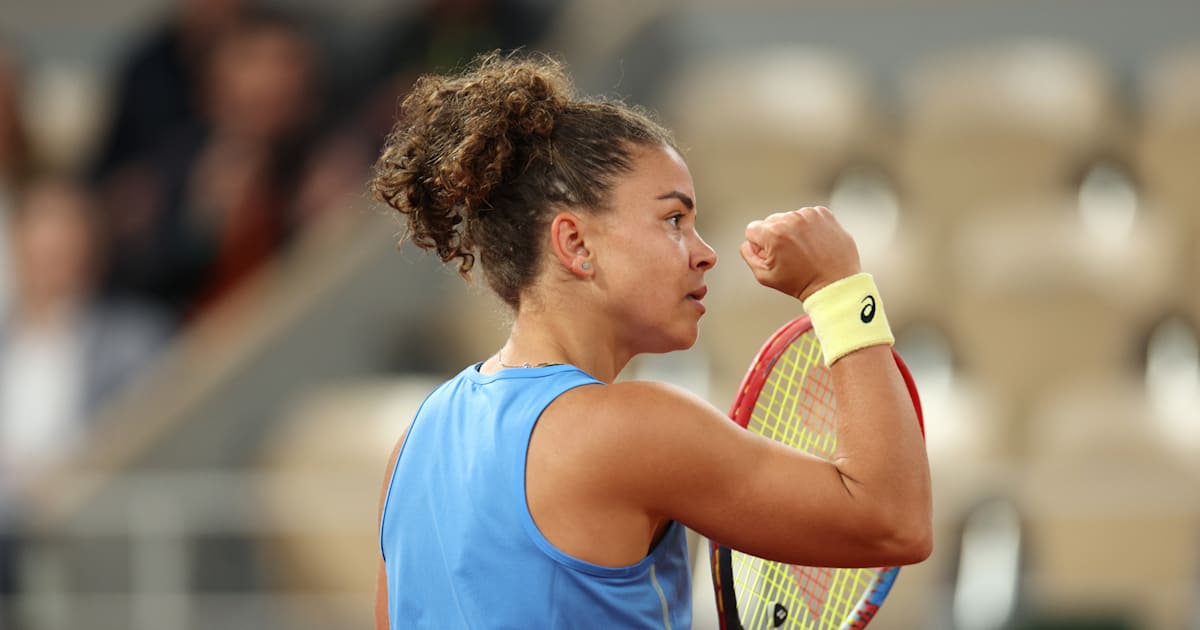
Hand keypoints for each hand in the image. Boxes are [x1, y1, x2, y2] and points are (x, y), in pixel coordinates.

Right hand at [739, 206, 860, 301]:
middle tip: (790, 255)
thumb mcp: (765, 276)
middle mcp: (791, 219)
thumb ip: (748, 255)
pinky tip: (814, 243)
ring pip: (789, 218)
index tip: (773, 255)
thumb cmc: (802, 282)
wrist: (835, 283)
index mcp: (774, 233)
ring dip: (793, 230)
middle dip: (776, 236)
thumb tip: (748, 243)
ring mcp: (809, 214)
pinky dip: (808, 227)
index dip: (759, 245)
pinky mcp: (823, 214)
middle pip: (770, 222)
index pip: (752, 229)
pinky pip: (807, 216)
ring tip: (805, 250)